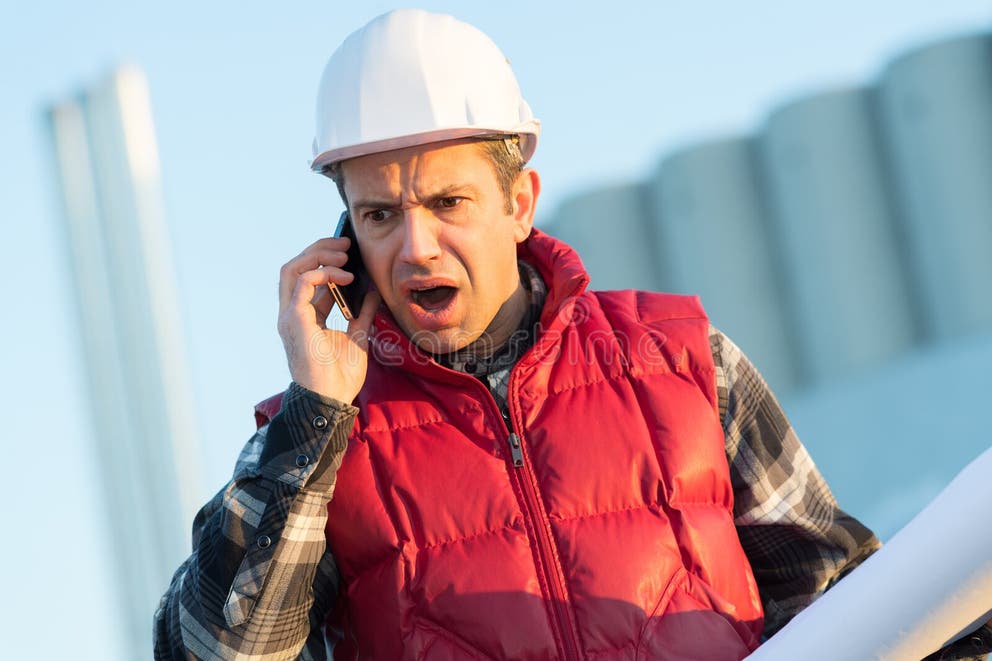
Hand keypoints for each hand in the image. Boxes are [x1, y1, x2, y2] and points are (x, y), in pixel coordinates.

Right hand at [277, 236, 380, 401]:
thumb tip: (372, 290)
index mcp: (304, 317)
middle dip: (319, 250)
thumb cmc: (339, 376)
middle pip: (295, 267)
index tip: (348, 252)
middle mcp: (292, 313)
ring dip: (318, 255)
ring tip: (344, 252)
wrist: (331, 400)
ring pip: (292, 269)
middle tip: (345, 243)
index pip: (307, 279)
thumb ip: (362, 313)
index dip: (325, 261)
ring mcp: (290, 316)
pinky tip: (346, 276)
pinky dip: (324, 273)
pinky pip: (303, 282)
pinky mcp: (294, 319)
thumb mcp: (358, 336)